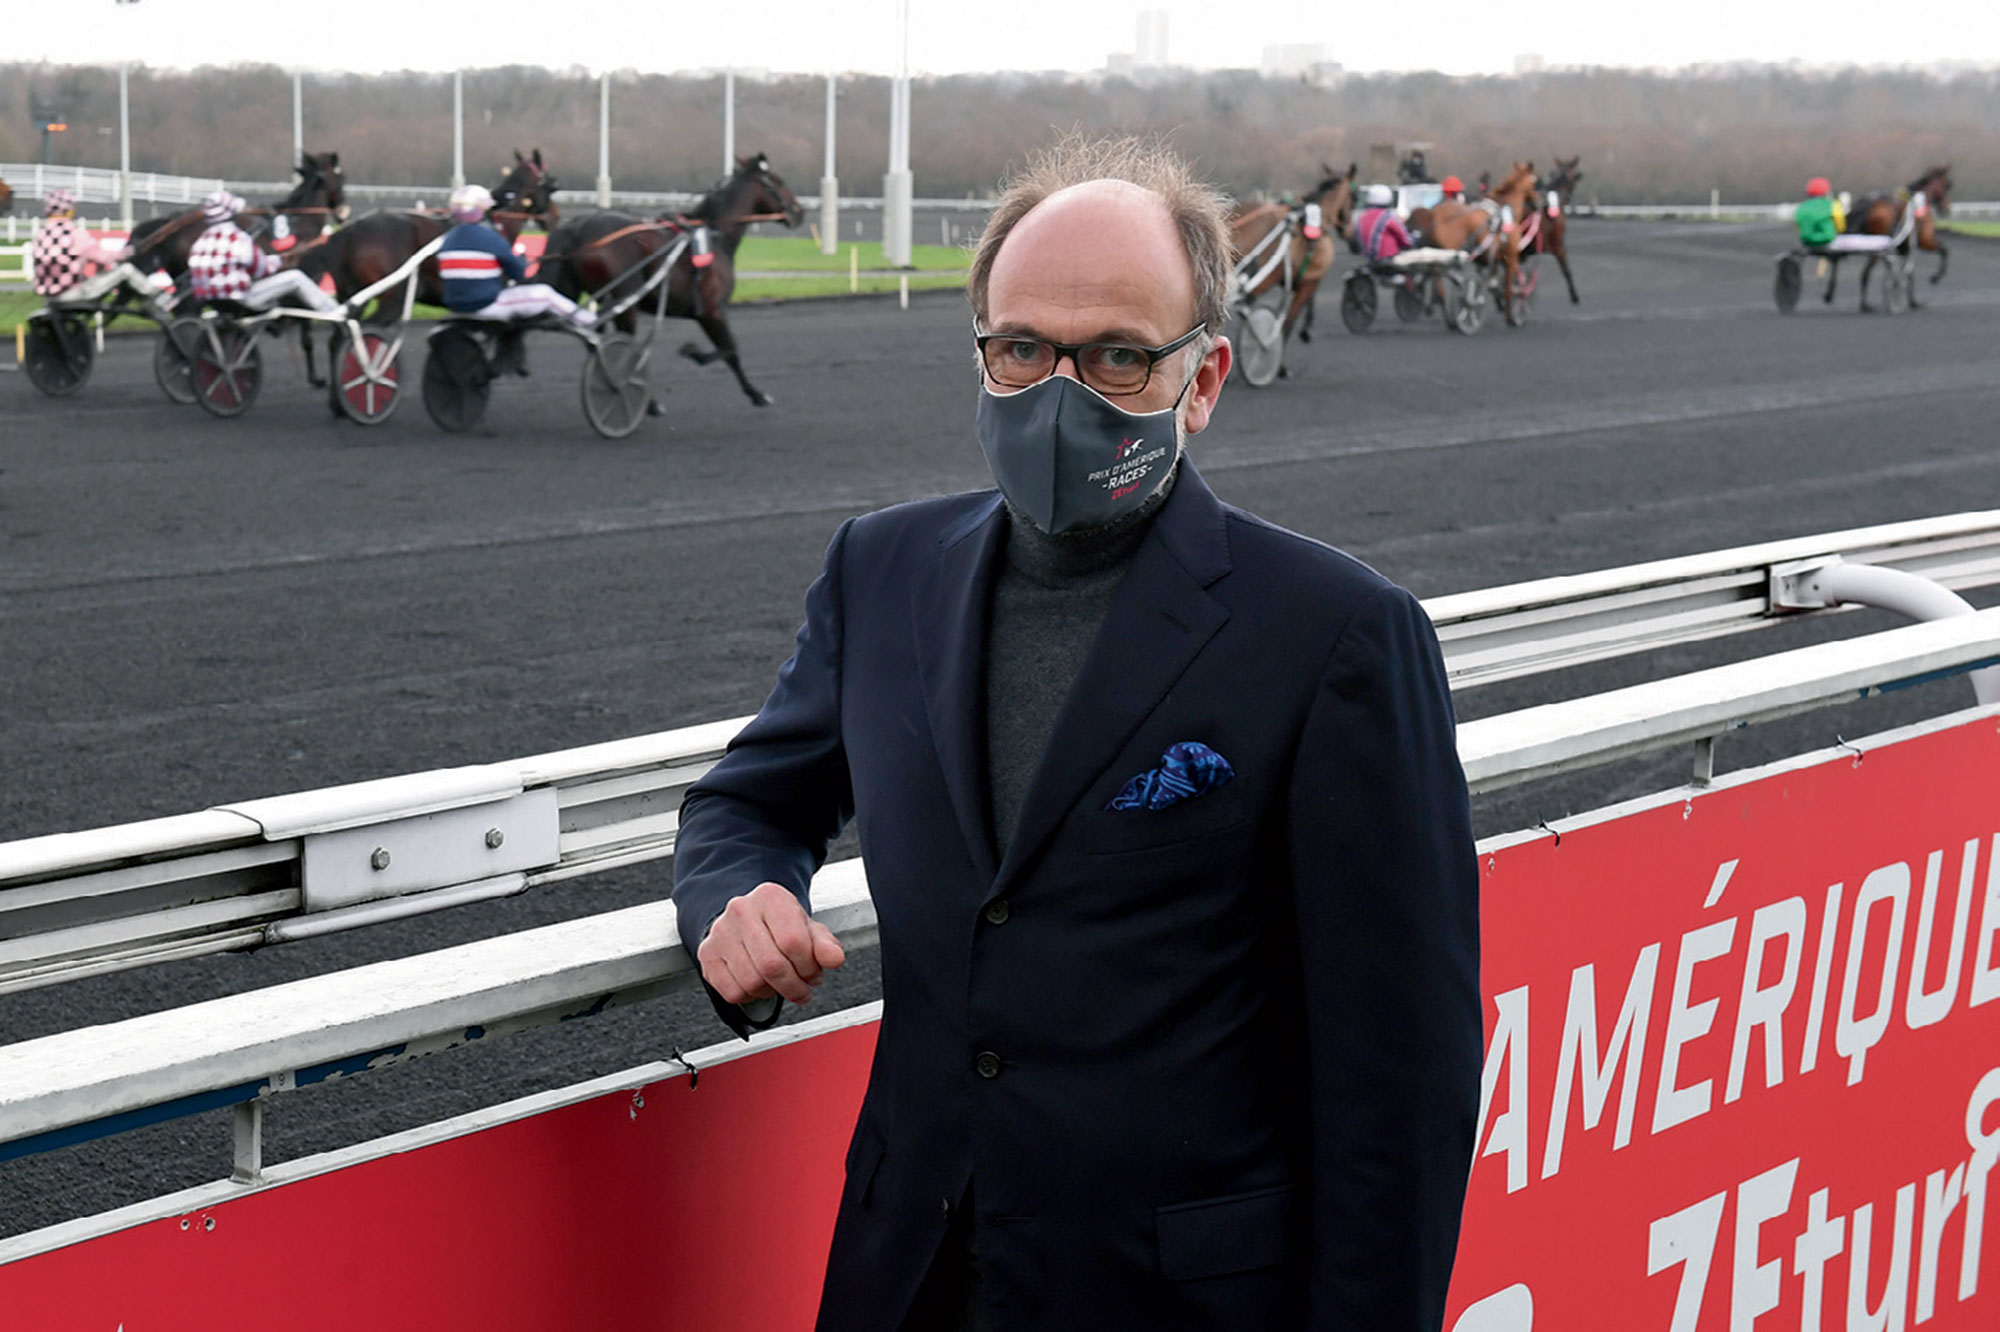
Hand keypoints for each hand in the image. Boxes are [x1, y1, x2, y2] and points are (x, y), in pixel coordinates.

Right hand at [698, 881, 845, 1007]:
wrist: (747, 921)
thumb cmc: (780, 926)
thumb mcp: (808, 929)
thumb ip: (825, 945)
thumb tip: (834, 959)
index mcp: (771, 897)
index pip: (793, 941)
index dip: (809, 967)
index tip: (814, 974)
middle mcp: (741, 910)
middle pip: (772, 966)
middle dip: (794, 987)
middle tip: (803, 990)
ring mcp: (720, 932)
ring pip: (752, 982)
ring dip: (774, 993)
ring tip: (781, 985)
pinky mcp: (707, 954)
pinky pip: (733, 992)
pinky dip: (752, 997)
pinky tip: (760, 984)